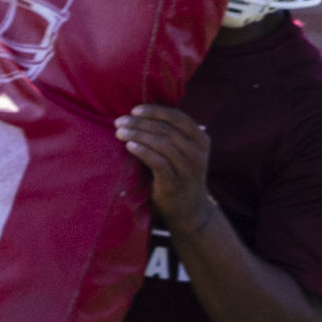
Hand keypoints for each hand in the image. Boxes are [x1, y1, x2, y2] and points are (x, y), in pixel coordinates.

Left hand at [119, 106, 211, 228]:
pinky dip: (142, 151)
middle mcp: (197, 153)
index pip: (178, 117)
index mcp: (202, 140)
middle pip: (166, 129)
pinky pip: (157, 162)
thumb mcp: (185, 153)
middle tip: (120, 121)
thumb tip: (142, 113)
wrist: (190, 211)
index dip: (155, 111)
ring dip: (137, 135)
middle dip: (140, 123)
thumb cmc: (180, 175)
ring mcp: (187, 170)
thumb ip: (173, 135)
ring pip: (161, 144)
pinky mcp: (174, 184)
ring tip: (120, 132)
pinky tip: (129, 146)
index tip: (134, 110)